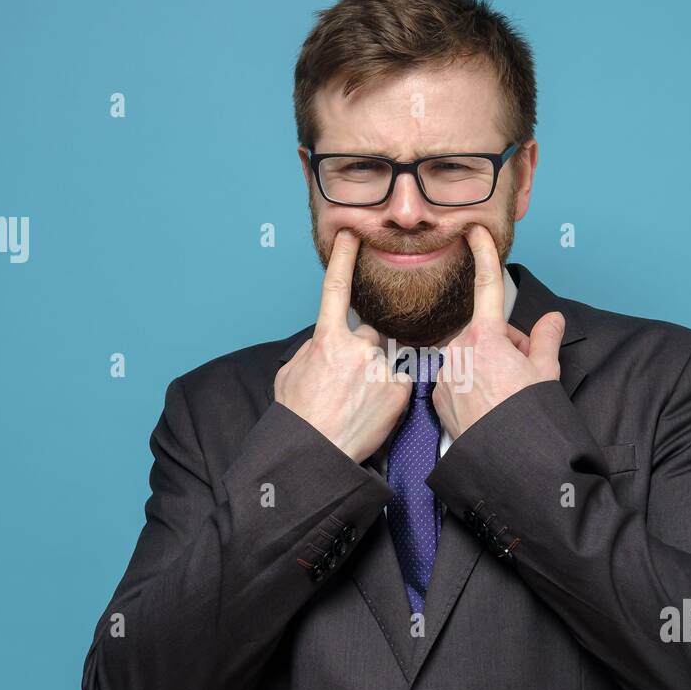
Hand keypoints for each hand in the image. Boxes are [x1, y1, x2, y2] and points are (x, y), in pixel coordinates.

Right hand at [273, 229, 413, 462]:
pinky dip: (389, 396)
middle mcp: (356, 347)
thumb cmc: (299, 418)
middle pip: (371, 335)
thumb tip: (325, 342)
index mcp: (326, 340)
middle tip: (350, 385)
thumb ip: (312, 349)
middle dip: (364, 354)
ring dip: (377, 377)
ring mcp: (380, 367)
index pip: (336, 289)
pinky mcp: (399, 389)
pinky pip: (398, 382)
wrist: (317, 454)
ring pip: (385, 360)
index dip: (344, 259)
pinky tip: (372, 413)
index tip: (351, 236)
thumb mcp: (291, 375)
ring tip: (359, 406)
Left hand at [431, 225, 564, 441]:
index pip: (488, 286)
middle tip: (523, 374)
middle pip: (486, 332)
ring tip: (505, 395)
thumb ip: (546, 340)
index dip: (484, 254)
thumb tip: (552, 319)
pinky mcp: (437, 395)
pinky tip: (486, 407)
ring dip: (488, 365)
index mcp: (487, 338)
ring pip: (472, 355)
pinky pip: (458, 377)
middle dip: (505, 345)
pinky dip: (472, 385)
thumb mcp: (546, 374)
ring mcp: (446, 373)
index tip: (474, 231)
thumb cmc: (527, 418)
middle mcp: (460, 350)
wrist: (505, 462)